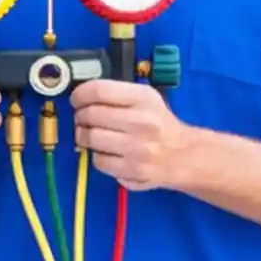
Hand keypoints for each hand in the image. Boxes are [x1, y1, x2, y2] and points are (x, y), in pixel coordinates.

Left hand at [71, 79, 193, 190]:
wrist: (185, 156)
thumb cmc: (160, 125)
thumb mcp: (146, 99)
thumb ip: (117, 94)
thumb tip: (82, 95)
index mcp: (144, 98)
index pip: (100, 90)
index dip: (80, 94)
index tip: (76, 99)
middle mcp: (142, 121)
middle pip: (91, 114)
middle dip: (80, 116)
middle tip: (81, 118)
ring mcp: (138, 148)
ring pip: (91, 138)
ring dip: (83, 136)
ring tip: (88, 135)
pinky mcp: (133, 170)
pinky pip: (98, 161)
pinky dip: (96, 156)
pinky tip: (104, 152)